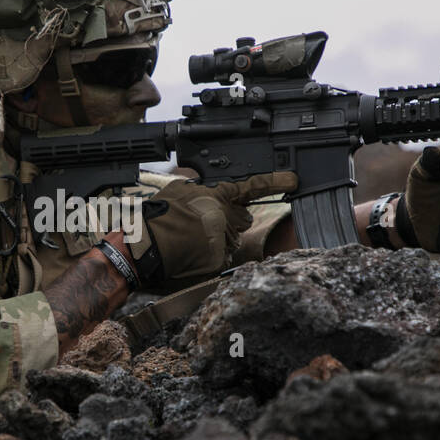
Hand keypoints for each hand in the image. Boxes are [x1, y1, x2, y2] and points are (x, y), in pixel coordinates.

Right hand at [129, 171, 297, 283]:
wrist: (146, 245)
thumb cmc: (159, 215)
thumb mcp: (181, 189)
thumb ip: (204, 189)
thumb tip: (211, 191)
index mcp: (219, 195)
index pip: (253, 186)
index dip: (276, 181)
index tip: (293, 180)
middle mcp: (226, 217)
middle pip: (242, 218)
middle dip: (229, 219)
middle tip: (204, 222)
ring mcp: (225, 239)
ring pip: (233, 238)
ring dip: (219, 238)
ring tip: (193, 238)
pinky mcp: (219, 259)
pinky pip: (223, 256)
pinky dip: (212, 255)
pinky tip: (194, 251)